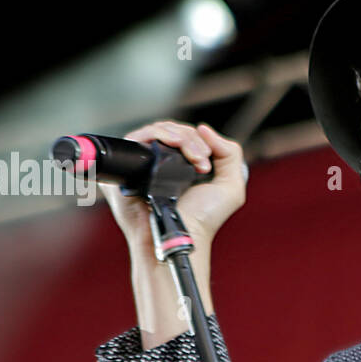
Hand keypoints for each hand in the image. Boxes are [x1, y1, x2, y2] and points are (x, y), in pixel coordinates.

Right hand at [99, 120, 246, 254]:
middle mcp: (162, 162)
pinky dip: (157, 134)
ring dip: (180, 137)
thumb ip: (230, 154)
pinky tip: (174, 145)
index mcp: (183, 165)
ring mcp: (144, 163)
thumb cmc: (204, 218)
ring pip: (157, 131)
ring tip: (194, 159)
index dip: (198, 139)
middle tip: (201, 162)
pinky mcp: (128, 166)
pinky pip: (137, 137)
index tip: (207, 160)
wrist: (183, 233)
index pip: (186, 134)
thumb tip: (203, 128)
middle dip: (192, 140)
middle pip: (173, 130)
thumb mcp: (231, 186)